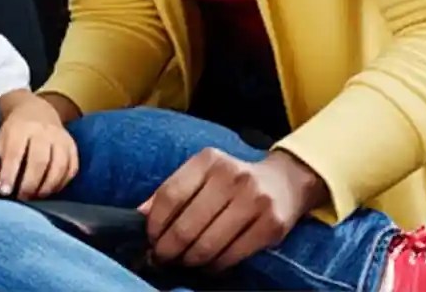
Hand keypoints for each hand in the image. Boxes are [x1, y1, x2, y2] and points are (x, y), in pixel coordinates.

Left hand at [0, 94, 79, 199]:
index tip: (5, 191)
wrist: (36, 111)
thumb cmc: (15, 131)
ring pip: (58, 166)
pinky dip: (62, 183)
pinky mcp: (72, 146)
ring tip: (36, 196)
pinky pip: (72, 168)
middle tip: (22, 197)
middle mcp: (43, 131)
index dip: (10, 174)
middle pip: (40, 161)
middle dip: (30, 184)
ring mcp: (60, 138)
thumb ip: (1, 160)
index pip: (15, 153)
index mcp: (21, 128)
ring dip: (47, 187)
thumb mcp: (2, 139)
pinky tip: (51, 190)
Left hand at [139, 149, 327, 271]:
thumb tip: (140, 214)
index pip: (170, 195)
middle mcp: (232, 176)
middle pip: (186, 226)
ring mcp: (254, 200)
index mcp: (209, 160)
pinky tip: (208, 264)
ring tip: (184, 262)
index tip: (150, 238)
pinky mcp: (271, 225)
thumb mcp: (203, 173)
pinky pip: (232, 256)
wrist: (285, 182)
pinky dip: (214, 266)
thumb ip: (172, 190)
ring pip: (207, 245)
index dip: (155, 224)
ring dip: (189, 261)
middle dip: (168, 250)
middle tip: (162, 259)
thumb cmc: (232, 181)